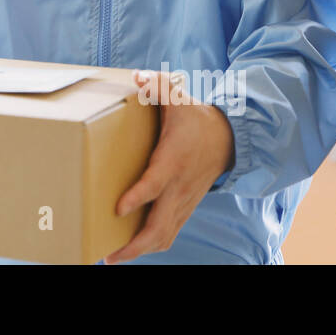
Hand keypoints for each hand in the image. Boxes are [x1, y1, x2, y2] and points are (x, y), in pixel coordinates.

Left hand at [103, 70, 235, 263]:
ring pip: (165, 235)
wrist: (227, 139)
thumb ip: (156, 85)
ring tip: (112, 258)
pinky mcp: (184, 208)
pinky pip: (169, 233)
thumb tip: (137, 77)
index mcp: (173, 160)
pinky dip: (152, 245)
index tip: (118, 208)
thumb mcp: (178, 97)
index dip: (138, 196)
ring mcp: (183, 201)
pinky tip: (130, 250)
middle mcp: (178, 186)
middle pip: (159, 225)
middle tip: (108, 255)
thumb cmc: (194, 117)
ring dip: (140, 250)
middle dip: (135, 244)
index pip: (155, 183)